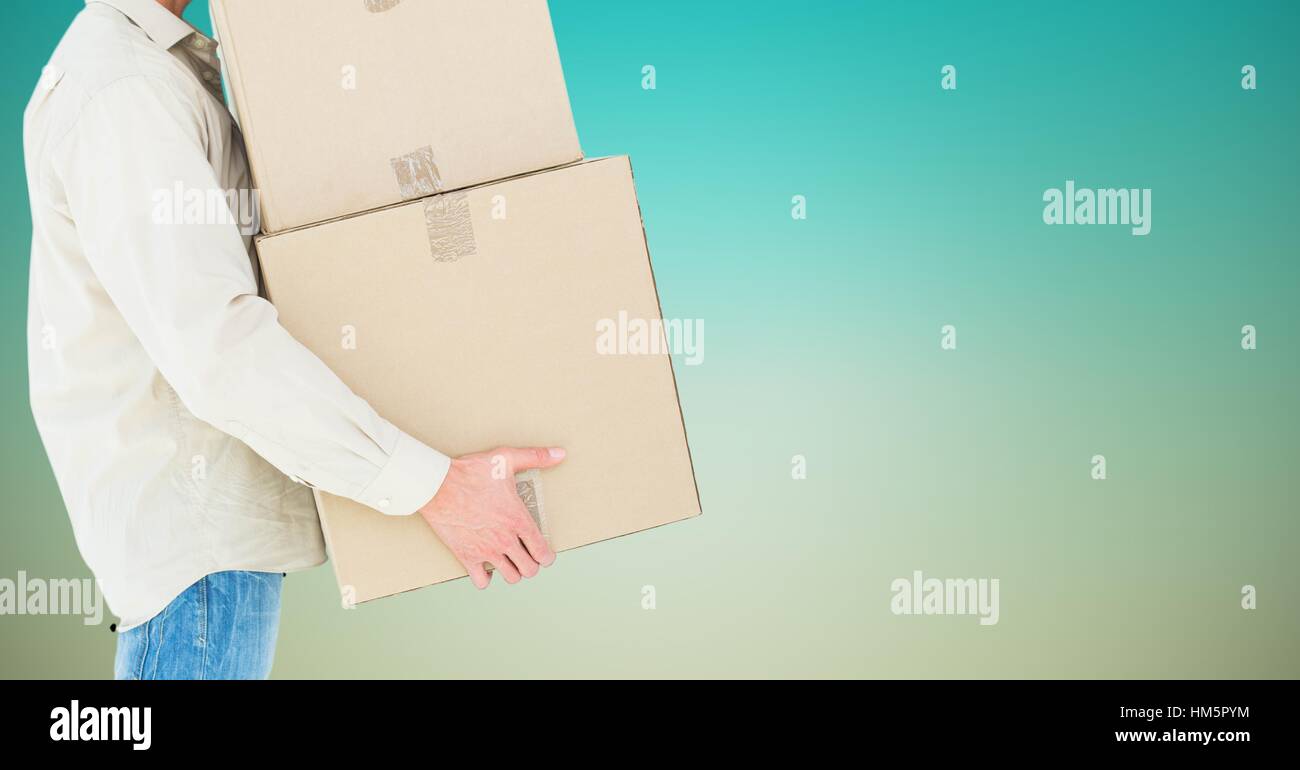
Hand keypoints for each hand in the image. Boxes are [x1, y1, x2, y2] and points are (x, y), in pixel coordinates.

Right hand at [417, 446, 564, 588]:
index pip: (543, 552)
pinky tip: (486, 568)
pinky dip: (486, 579)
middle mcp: (505, 540)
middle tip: (527, 556)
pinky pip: (482, 582)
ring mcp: (486, 550)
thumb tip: (559, 453)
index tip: (543, 552)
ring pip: (510, 578)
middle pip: (530, 570)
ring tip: (510, 562)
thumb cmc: (470, 472)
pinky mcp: (466, 556)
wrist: (436, 485)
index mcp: (518, 520)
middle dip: (532, 565)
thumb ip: (535, 457)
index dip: (547, 556)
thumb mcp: (506, 458)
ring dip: (513, 572)